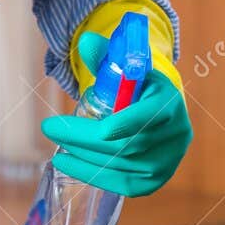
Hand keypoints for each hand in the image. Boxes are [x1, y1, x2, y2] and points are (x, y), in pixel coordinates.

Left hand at [41, 30, 192, 196]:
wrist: (161, 114)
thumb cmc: (139, 87)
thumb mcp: (127, 68)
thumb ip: (105, 56)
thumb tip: (84, 41)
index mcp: (169, 104)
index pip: (148, 115)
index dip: (123, 122)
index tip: (93, 126)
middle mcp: (174, 136)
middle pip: (124, 144)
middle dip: (83, 138)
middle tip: (50, 129)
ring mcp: (168, 163)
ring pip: (119, 165)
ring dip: (83, 158)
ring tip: (57, 149)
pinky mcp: (156, 180)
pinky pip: (122, 183)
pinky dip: (93, 175)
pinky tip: (70, 165)